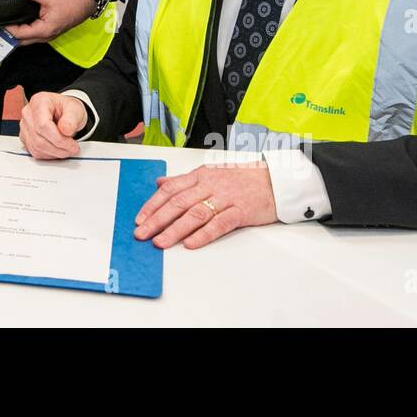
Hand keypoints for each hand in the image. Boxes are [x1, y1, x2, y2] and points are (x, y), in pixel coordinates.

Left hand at [4, 0, 95, 44]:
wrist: (87, 0)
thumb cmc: (73, 1)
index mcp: (44, 30)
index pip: (19, 34)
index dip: (8, 28)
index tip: (0, 20)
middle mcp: (46, 36)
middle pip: (22, 40)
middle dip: (10, 33)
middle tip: (1, 22)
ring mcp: (49, 34)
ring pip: (29, 37)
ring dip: (19, 31)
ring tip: (9, 19)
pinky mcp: (51, 29)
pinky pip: (35, 32)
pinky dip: (27, 27)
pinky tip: (22, 17)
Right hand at [20, 91, 86, 159]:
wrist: (63, 112)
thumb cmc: (67, 109)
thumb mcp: (75, 109)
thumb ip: (71, 119)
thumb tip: (65, 130)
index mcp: (39, 102)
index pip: (43, 125)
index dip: (58, 139)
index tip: (72, 145)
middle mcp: (28, 113)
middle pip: (38, 139)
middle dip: (58, 148)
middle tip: (73, 149)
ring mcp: (24, 126)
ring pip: (36, 147)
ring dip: (54, 153)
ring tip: (68, 149)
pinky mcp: (25, 137)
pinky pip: (35, 151)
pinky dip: (49, 154)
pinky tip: (58, 150)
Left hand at [134, 162, 277, 249]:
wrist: (277, 179)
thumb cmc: (242, 178)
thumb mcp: (210, 173)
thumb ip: (184, 180)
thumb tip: (160, 183)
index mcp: (200, 175)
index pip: (170, 189)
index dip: (153, 204)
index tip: (139, 219)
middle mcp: (210, 185)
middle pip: (178, 202)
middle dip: (157, 219)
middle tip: (142, 234)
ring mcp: (226, 198)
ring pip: (195, 214)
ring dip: (175, 229)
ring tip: (161, 242)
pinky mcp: (241, 211)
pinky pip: (219, 224)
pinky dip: (204, 234)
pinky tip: (190, 243)